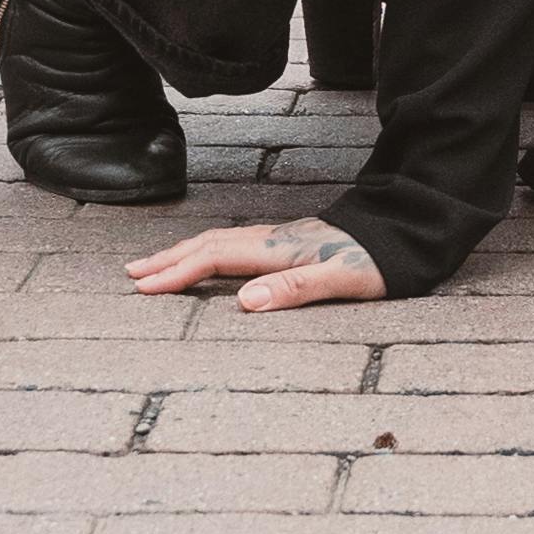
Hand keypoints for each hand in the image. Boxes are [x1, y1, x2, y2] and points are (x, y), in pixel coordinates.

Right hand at [126, 217, 387, 312]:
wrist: (402, 231)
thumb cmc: (375, 262)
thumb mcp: (341, 282)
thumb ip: (293, 290)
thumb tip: (243, 302)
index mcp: (277, 249)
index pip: (215, 258)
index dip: (178, 273)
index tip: (144, 288)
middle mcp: (272, 239)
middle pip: (208, 245)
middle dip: (168, 259)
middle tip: (132, 274)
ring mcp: (279, 238)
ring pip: (218, 241)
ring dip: (184, 253)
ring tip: (155, 265)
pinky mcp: (287, 242)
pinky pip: (232, 243)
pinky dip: (207, 251)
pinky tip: (206, 259)